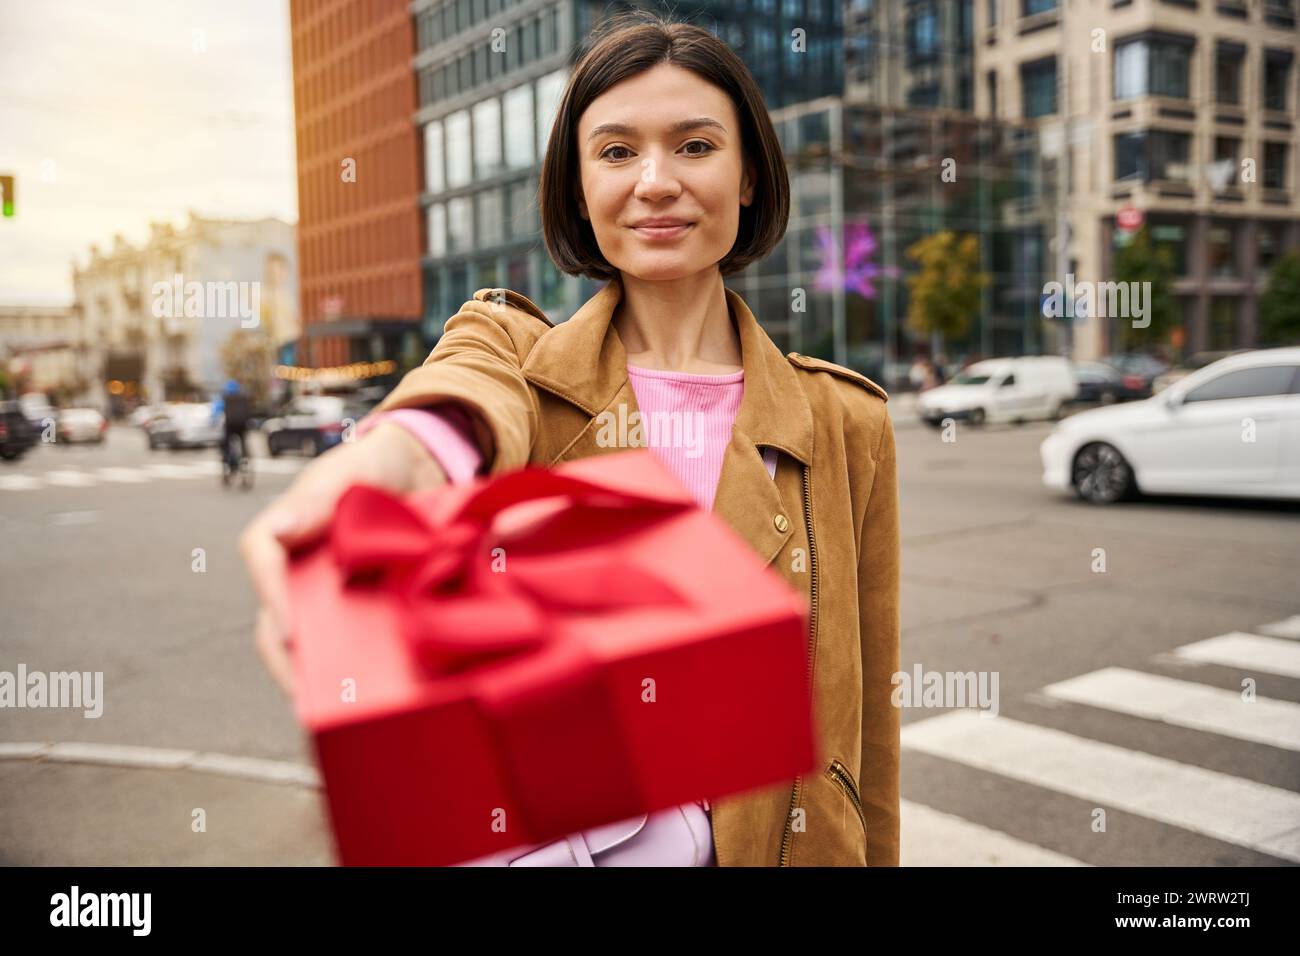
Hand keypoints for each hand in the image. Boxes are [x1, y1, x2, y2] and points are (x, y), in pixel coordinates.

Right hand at [239, 421, 449, 696]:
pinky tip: (382, 688)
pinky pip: (348, 639)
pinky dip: (358, 663)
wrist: (416, 471)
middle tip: (310, 697)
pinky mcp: (354, 606)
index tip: (291, 633)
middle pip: (277, 619)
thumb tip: (278, 530)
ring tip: (345, 706)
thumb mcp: (352, 471)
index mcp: (287, 527)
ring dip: (323, 671)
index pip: (261, 557)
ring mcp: (324, 590)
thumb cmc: (373, 465)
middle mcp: (297, 566)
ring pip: (311, 639)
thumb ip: (320, 498)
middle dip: (288, 661)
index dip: (269, 596)